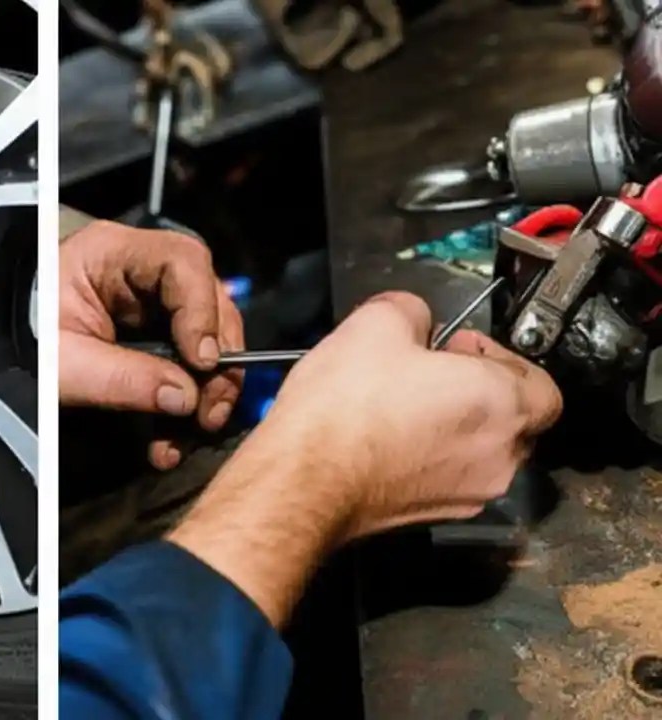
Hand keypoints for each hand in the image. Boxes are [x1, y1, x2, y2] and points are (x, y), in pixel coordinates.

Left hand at [59, 220, 244, 469]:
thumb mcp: (64, 364)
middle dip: (217, 358)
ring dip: (205, 387)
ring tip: (198, 427)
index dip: (203, 311)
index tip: (204, 361)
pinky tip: (170, 438)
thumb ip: (126, 377)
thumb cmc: (9, 343)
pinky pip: (179, 364)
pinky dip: (181, 401)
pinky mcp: (141, 339)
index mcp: (109, 253)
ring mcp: (141, 305)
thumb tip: (186, 397)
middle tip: (213, 407)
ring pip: (201, 336)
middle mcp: (134, 272)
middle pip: (206, 300)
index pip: (183, 263)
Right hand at [169, 291, 562, 625]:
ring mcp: (467, 495)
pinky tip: (381, 441)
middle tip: (430, 373)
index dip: (504, 360)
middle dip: (478, 394)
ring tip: (400, 407)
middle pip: (513, 421)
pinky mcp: (432, 518)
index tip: (460, 349)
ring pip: (479, 453)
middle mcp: (499, 456)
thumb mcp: (376, 321)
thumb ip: (413, 311)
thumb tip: (415, 321)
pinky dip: (426, 460)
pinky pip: (445, 480)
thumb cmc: (345, 408)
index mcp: (502, 403)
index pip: (544, 385)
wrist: (304, 481)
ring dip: (453, 428)